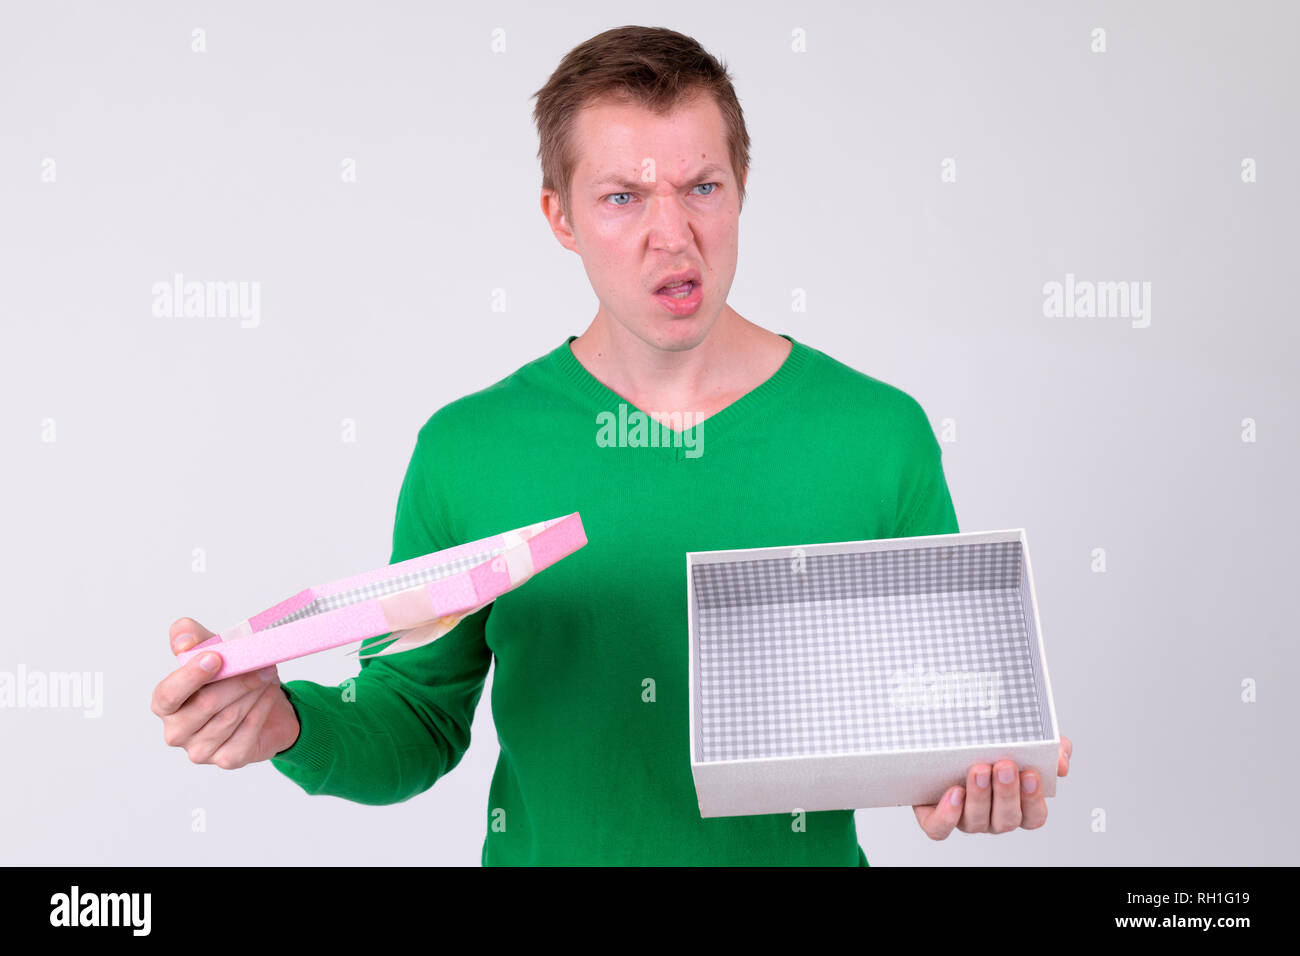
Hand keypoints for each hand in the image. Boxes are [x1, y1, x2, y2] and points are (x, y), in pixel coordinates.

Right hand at [152, 617, 300, 769]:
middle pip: (206, 705)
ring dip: (253, 691)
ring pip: (230, 717)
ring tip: (267, 674)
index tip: (215, 658)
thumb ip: (191, 637)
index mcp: (165, 703)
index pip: (168, 694)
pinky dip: (262, 708)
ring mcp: (200, 750)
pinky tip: (268, 694)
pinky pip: (247, 732)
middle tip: (261, 663)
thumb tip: (183, 640)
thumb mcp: (211, 648)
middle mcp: (176, 731)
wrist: (263, 702)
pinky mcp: (227, 759)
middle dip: (237, 681)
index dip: (190, 677)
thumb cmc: (228, 677)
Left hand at [912, 735, 1071, 839]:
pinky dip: (948, 815)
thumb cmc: (985, 744)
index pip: (1034, 816)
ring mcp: (964, 819)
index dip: (1034, 799)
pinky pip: (941, 827)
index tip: (1032, 774)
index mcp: (1016, 804)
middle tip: (1005, 766)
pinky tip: (954, 793)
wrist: (937, 741)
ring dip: (980, 796)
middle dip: (1007, 794)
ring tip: (979, 769)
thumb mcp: (1022, 737)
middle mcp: (992, 816)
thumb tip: (1061, 761)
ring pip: (976, 821)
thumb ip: (1050, 747)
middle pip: (1006, 820)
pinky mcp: (935, 817)